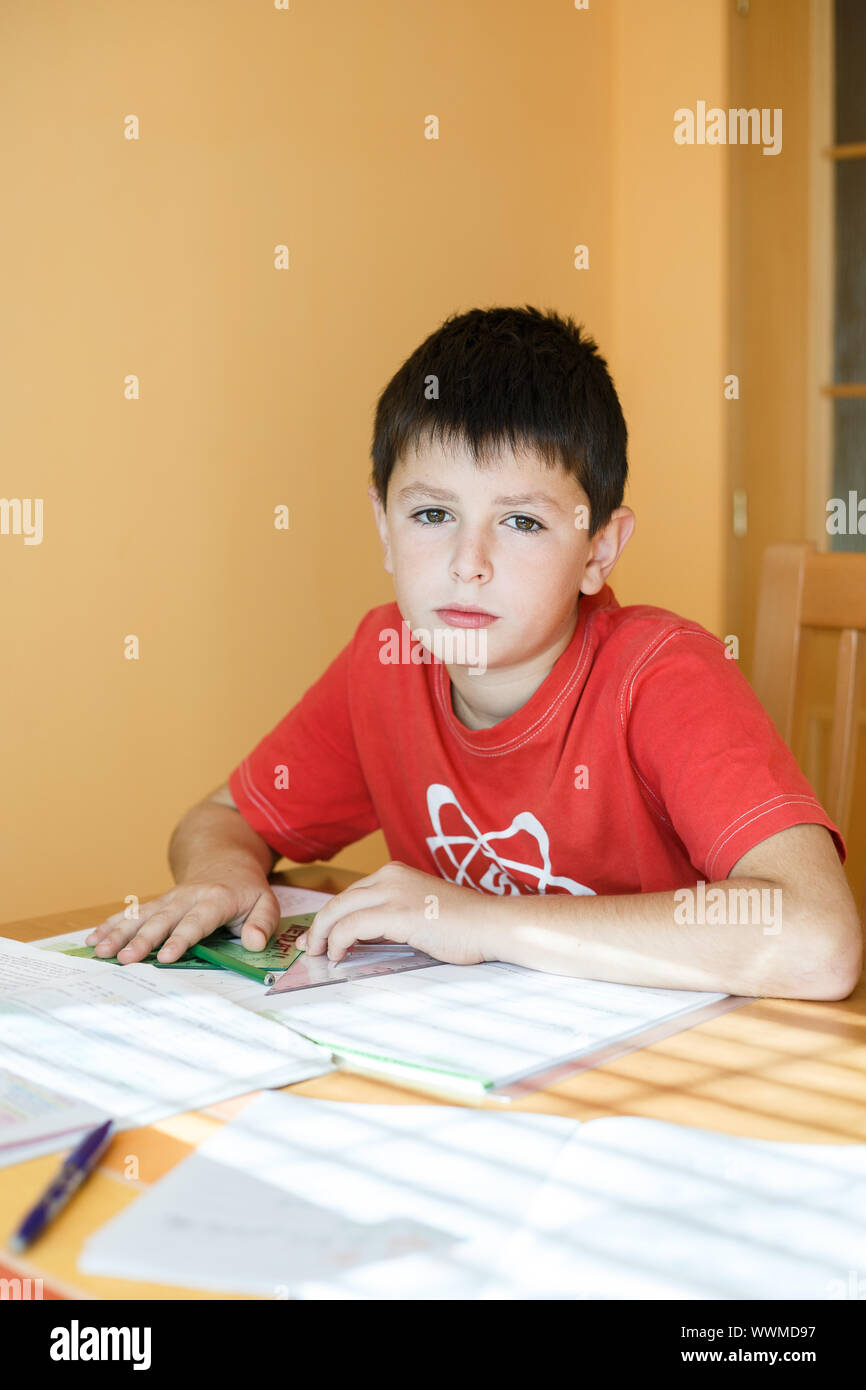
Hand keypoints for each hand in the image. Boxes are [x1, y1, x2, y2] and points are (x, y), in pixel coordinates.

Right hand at [84, 874, 280, 963]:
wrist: (223, 860)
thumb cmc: (246, 889)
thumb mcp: (266, 901)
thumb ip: (263, 922)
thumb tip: (254, 942)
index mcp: (216, 899)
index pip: (196, 921)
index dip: (181, 939)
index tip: (166, 957)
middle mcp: (187, 897)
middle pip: (162, 920)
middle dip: (142, 940)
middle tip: (124, 959)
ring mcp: (168, 899)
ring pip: (141, 916)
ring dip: (119, 933)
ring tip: (100, 951)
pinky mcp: (157, 903)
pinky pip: (132, 914)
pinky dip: (112, 925)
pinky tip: (93, 938)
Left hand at [295, 861, 496, 965]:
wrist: (491, 924)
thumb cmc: (464, 926)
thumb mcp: (418, 915)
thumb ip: (390, 920)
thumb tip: (361, 937)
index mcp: (396, 873)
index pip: (352, 893)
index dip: (332, 916)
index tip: (320, 935)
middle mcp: (390, 876)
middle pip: (339, 899)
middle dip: (319, 924)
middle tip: (309, 946)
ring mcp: (392, 892)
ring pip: (338, 910)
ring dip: (322, 934)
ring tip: (318, 954)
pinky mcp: (395, 913)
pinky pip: (351, 926)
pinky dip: (337, 942)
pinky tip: (338, 955)